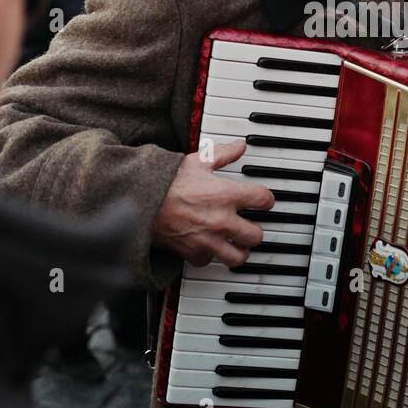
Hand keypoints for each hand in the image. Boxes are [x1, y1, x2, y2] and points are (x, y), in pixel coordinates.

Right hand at [155, 140, 272, 267]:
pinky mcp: (193, 253)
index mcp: (227, 195)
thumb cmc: (167, 181)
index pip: (264, 200)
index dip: (266, 199)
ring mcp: (209, 240)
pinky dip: (210, 256)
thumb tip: (239, 146)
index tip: (262, 200)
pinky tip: (209, 247)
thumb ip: (222, 154)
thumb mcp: (197, 161)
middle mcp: (222, 221)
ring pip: (239, 256)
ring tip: (237, 243)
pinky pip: (210, 262)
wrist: (140, 201)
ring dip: (239, 249)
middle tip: (250, 224)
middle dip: (255, 229)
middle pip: (257, 235)